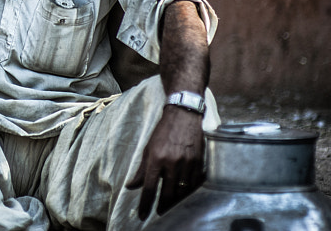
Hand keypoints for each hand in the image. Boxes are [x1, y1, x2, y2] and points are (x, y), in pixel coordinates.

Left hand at [125, 105, 204, 219]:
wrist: (183, 115)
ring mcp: (187, 162)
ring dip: (177, 201)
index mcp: (156, 158)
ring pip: (183, 190)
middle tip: (160, 213)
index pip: (149, 187)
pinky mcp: (199, 162)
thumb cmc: (163, 131)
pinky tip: (185, 195)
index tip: (143, 215)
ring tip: (171, 206)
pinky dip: (189, 192)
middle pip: (168, 193)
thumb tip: (131, 186)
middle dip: (163, 206)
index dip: (146, 203)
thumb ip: (141, 169)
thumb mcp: (148, 148)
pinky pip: (195, 183)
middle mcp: (172, 162)